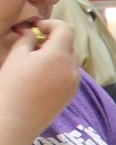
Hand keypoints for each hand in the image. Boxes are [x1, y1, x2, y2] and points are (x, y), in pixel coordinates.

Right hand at [0, 20, 80, 136]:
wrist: (14, 120)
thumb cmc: (11, 85)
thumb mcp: (16, 56)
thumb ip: (27, 40)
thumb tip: (32, 32)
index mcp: (60, 55)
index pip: (65, 30)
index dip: (51, 24)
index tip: (35, 27)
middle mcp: (72, 68)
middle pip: (69, 45)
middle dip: (53, 40)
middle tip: (32, 44)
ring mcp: (74, 83)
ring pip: (70, 61)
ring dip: (56, 55)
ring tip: (34, 61)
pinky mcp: (71, 95)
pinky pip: (69, 75)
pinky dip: (59, 69)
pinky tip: (40, 76)